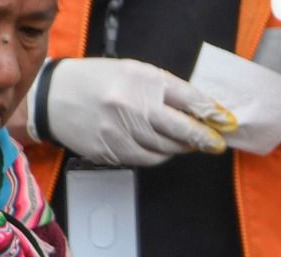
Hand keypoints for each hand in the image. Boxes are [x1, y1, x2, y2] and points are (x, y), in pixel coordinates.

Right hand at [32, 58, 234, 166]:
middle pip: (182, 130)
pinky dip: (158, 156)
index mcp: (141, 81)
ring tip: (184, 142)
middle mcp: (132, 106)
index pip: (188, 99)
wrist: (53, 97)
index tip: (226, 123)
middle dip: (204, 139)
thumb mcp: (132, 73)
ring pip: (166, 150)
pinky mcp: (113, 151)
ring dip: (180, 148)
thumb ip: (165, 90)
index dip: (211, 113)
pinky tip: (158, 147)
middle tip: (216, 144)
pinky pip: (146, 160)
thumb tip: (201, 110)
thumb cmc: (98, 82)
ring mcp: (122, 132)